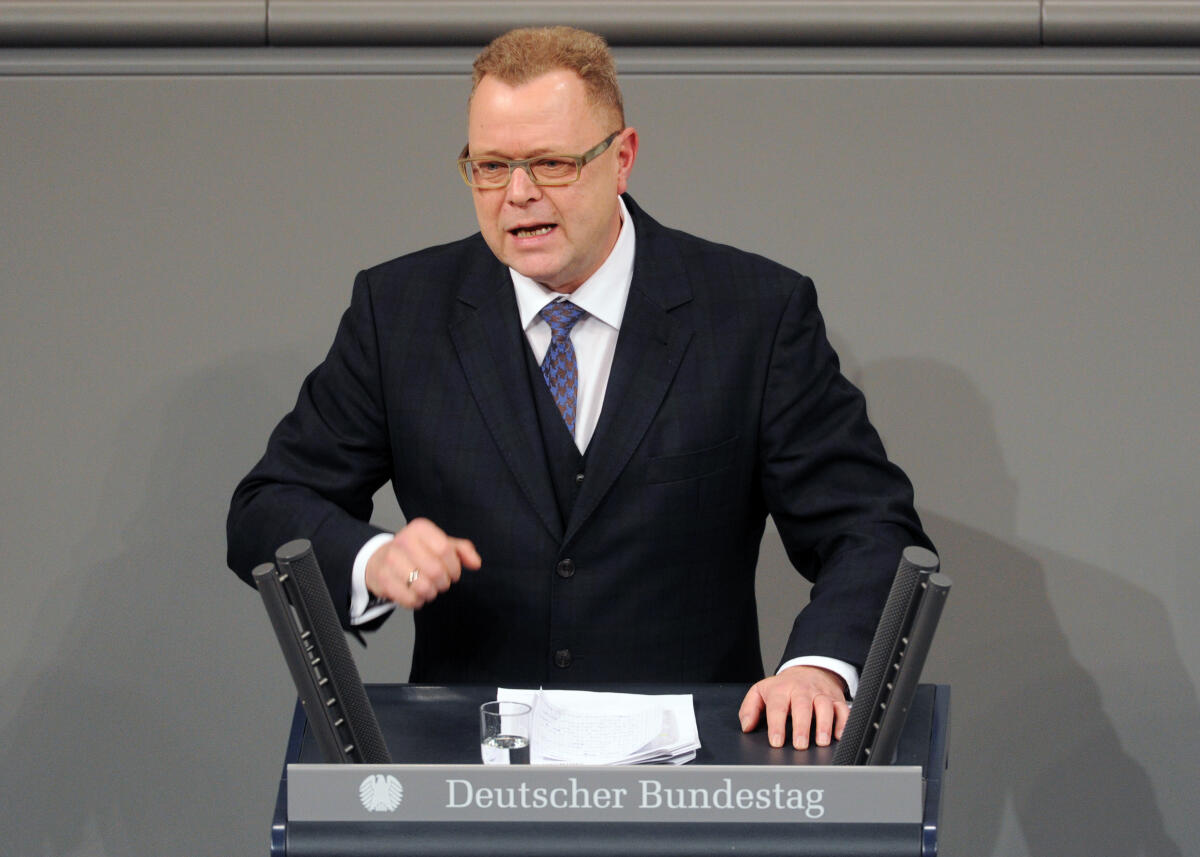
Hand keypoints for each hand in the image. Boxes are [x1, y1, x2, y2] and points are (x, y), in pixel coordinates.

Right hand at [364, 517, 480, 609]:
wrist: (379, 559)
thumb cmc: (415, 552)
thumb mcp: (440, 544)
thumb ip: (462, 550)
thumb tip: (476, 563)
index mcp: (419, 529)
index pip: (445, 550)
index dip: (454, 566)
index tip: (453, 572)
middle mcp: (403, 540)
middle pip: (436, 570)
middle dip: (444, 582)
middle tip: (441, 582)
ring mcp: (390, 560)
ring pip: (423, 587)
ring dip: (431, 593)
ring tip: (428, 588)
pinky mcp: (383, 579)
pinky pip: (410, 599)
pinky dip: (418, 601)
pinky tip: (416, 594)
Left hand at [738, 665, 849, 749]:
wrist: (808, 670)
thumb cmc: (783, 687)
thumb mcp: (761, 691)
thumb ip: (750, 708)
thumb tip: (747, 726)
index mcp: (782, 689)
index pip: (777, 707)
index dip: (777, 725)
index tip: (776, 742)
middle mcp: (802, 691)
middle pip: (803, 705)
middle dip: (802, 726)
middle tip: (800, 745)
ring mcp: (821, 695)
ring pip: (825, 706)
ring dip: (825, 724)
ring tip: (821, 741)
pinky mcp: (836, 700)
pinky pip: (843, 709)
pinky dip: (844, 722)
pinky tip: (840, 735)